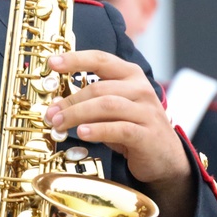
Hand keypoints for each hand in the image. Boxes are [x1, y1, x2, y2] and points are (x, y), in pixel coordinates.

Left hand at [44, 50, 195, 216]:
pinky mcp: (147, 134)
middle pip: (99, 88)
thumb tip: (57, 103)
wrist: (166, 158)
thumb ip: (90, 102)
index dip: (75, 59)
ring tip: (59, 124)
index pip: (101, 59)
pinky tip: (82, 133)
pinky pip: (119, 129)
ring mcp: (146, 111)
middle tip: (50, 113)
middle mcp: (140, 88)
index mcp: (130, 75)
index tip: (53, 63)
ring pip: (107, 105)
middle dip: (70, 100)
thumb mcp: (113, 110)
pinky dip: (98, 130)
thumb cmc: (133, 129)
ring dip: (78, 114)